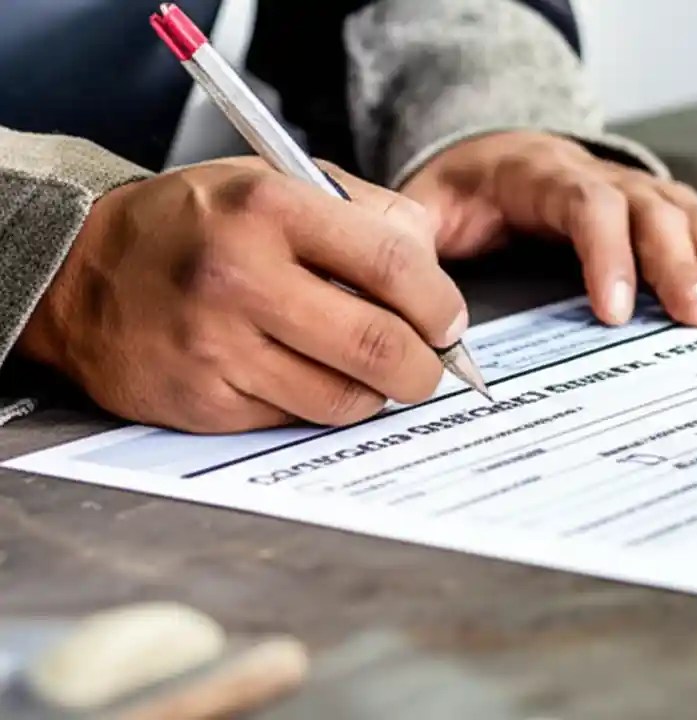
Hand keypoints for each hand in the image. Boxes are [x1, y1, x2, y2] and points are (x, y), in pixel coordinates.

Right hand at [15, 157, 465, 433]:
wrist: (82, 272)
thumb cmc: (194, 225)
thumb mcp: (275, 182)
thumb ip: (364, 213)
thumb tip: (434, 267)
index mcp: (269, 208)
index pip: (393, 265)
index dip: (440, 304)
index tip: (449, 320)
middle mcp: (241, 277)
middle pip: (379, 346)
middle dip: (425, 366)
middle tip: (428, 364)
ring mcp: (218, 346)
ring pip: (345, 397)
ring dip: (375, 391)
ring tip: (364, 367)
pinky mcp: (204, 402)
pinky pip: (296, 420)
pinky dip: (317, 404)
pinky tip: (302, 374)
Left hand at [401, 131, 696, 326]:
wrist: (492, 155)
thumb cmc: (464, 190)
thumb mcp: (425, 208)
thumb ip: (416, 241)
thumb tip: (409, 286)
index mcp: (541, 175)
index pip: (585, 205)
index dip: (606, 254)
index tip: (615, 311)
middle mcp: (598, 175)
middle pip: (650, 210)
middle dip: (680, 264)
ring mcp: (632, 189)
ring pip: (685, 213)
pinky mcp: (653, 207)